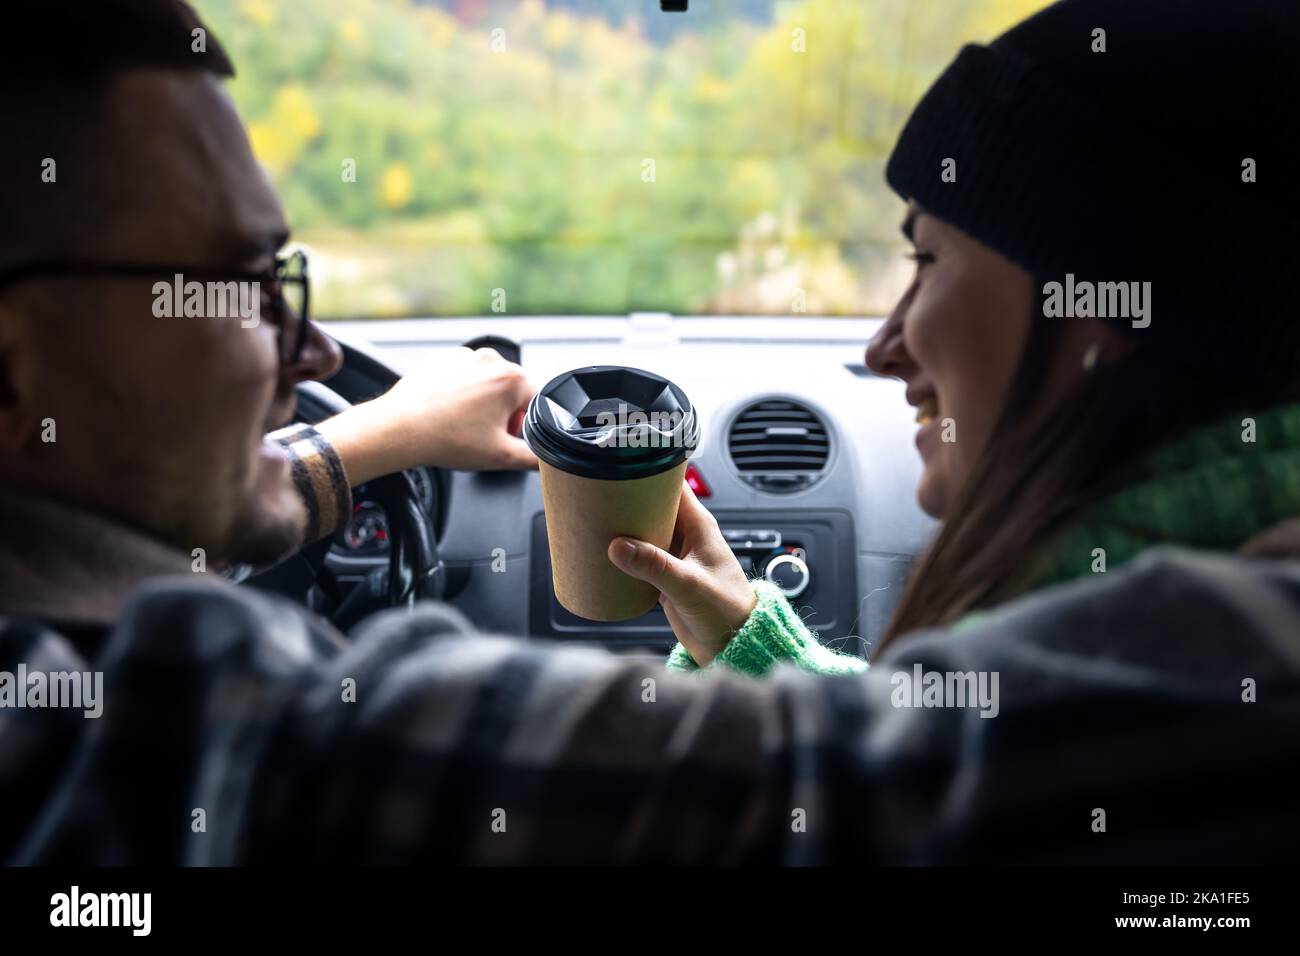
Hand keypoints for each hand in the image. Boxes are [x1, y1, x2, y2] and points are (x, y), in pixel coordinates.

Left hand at [316, 347, 537, 484]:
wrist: (400, 429)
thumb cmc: (446, 439)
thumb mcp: (501, 457)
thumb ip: (534, 459)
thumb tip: (547, 460)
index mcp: (511, 378)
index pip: (537, 401)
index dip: (527, 424)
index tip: (509, 437)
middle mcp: (490, 359)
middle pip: (511, 390)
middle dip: (503, 413)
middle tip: (484, 436)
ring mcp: (464, 356)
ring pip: (486, 383)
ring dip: (482, 403)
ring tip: (462, 426)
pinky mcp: (441, 359)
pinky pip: (461, 376)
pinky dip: (459, 393)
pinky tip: (447, 414)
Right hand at [608, 483, 755, 666]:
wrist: (734, 644)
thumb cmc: (729, 611)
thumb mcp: (690, 586)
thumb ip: (656, 566)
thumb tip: (619, 547)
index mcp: (699, 525)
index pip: (672, 485)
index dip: (649, 472)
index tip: (621, 467)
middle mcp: (685, 535)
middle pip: (651, 504)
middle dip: (627, 499)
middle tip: (597, 496)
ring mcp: (673, 554)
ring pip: (642, 529)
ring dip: (622, 527)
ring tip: (593, 521)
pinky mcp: (663, 575)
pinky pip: (638, 555)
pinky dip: (622, 553)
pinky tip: (603, 554)